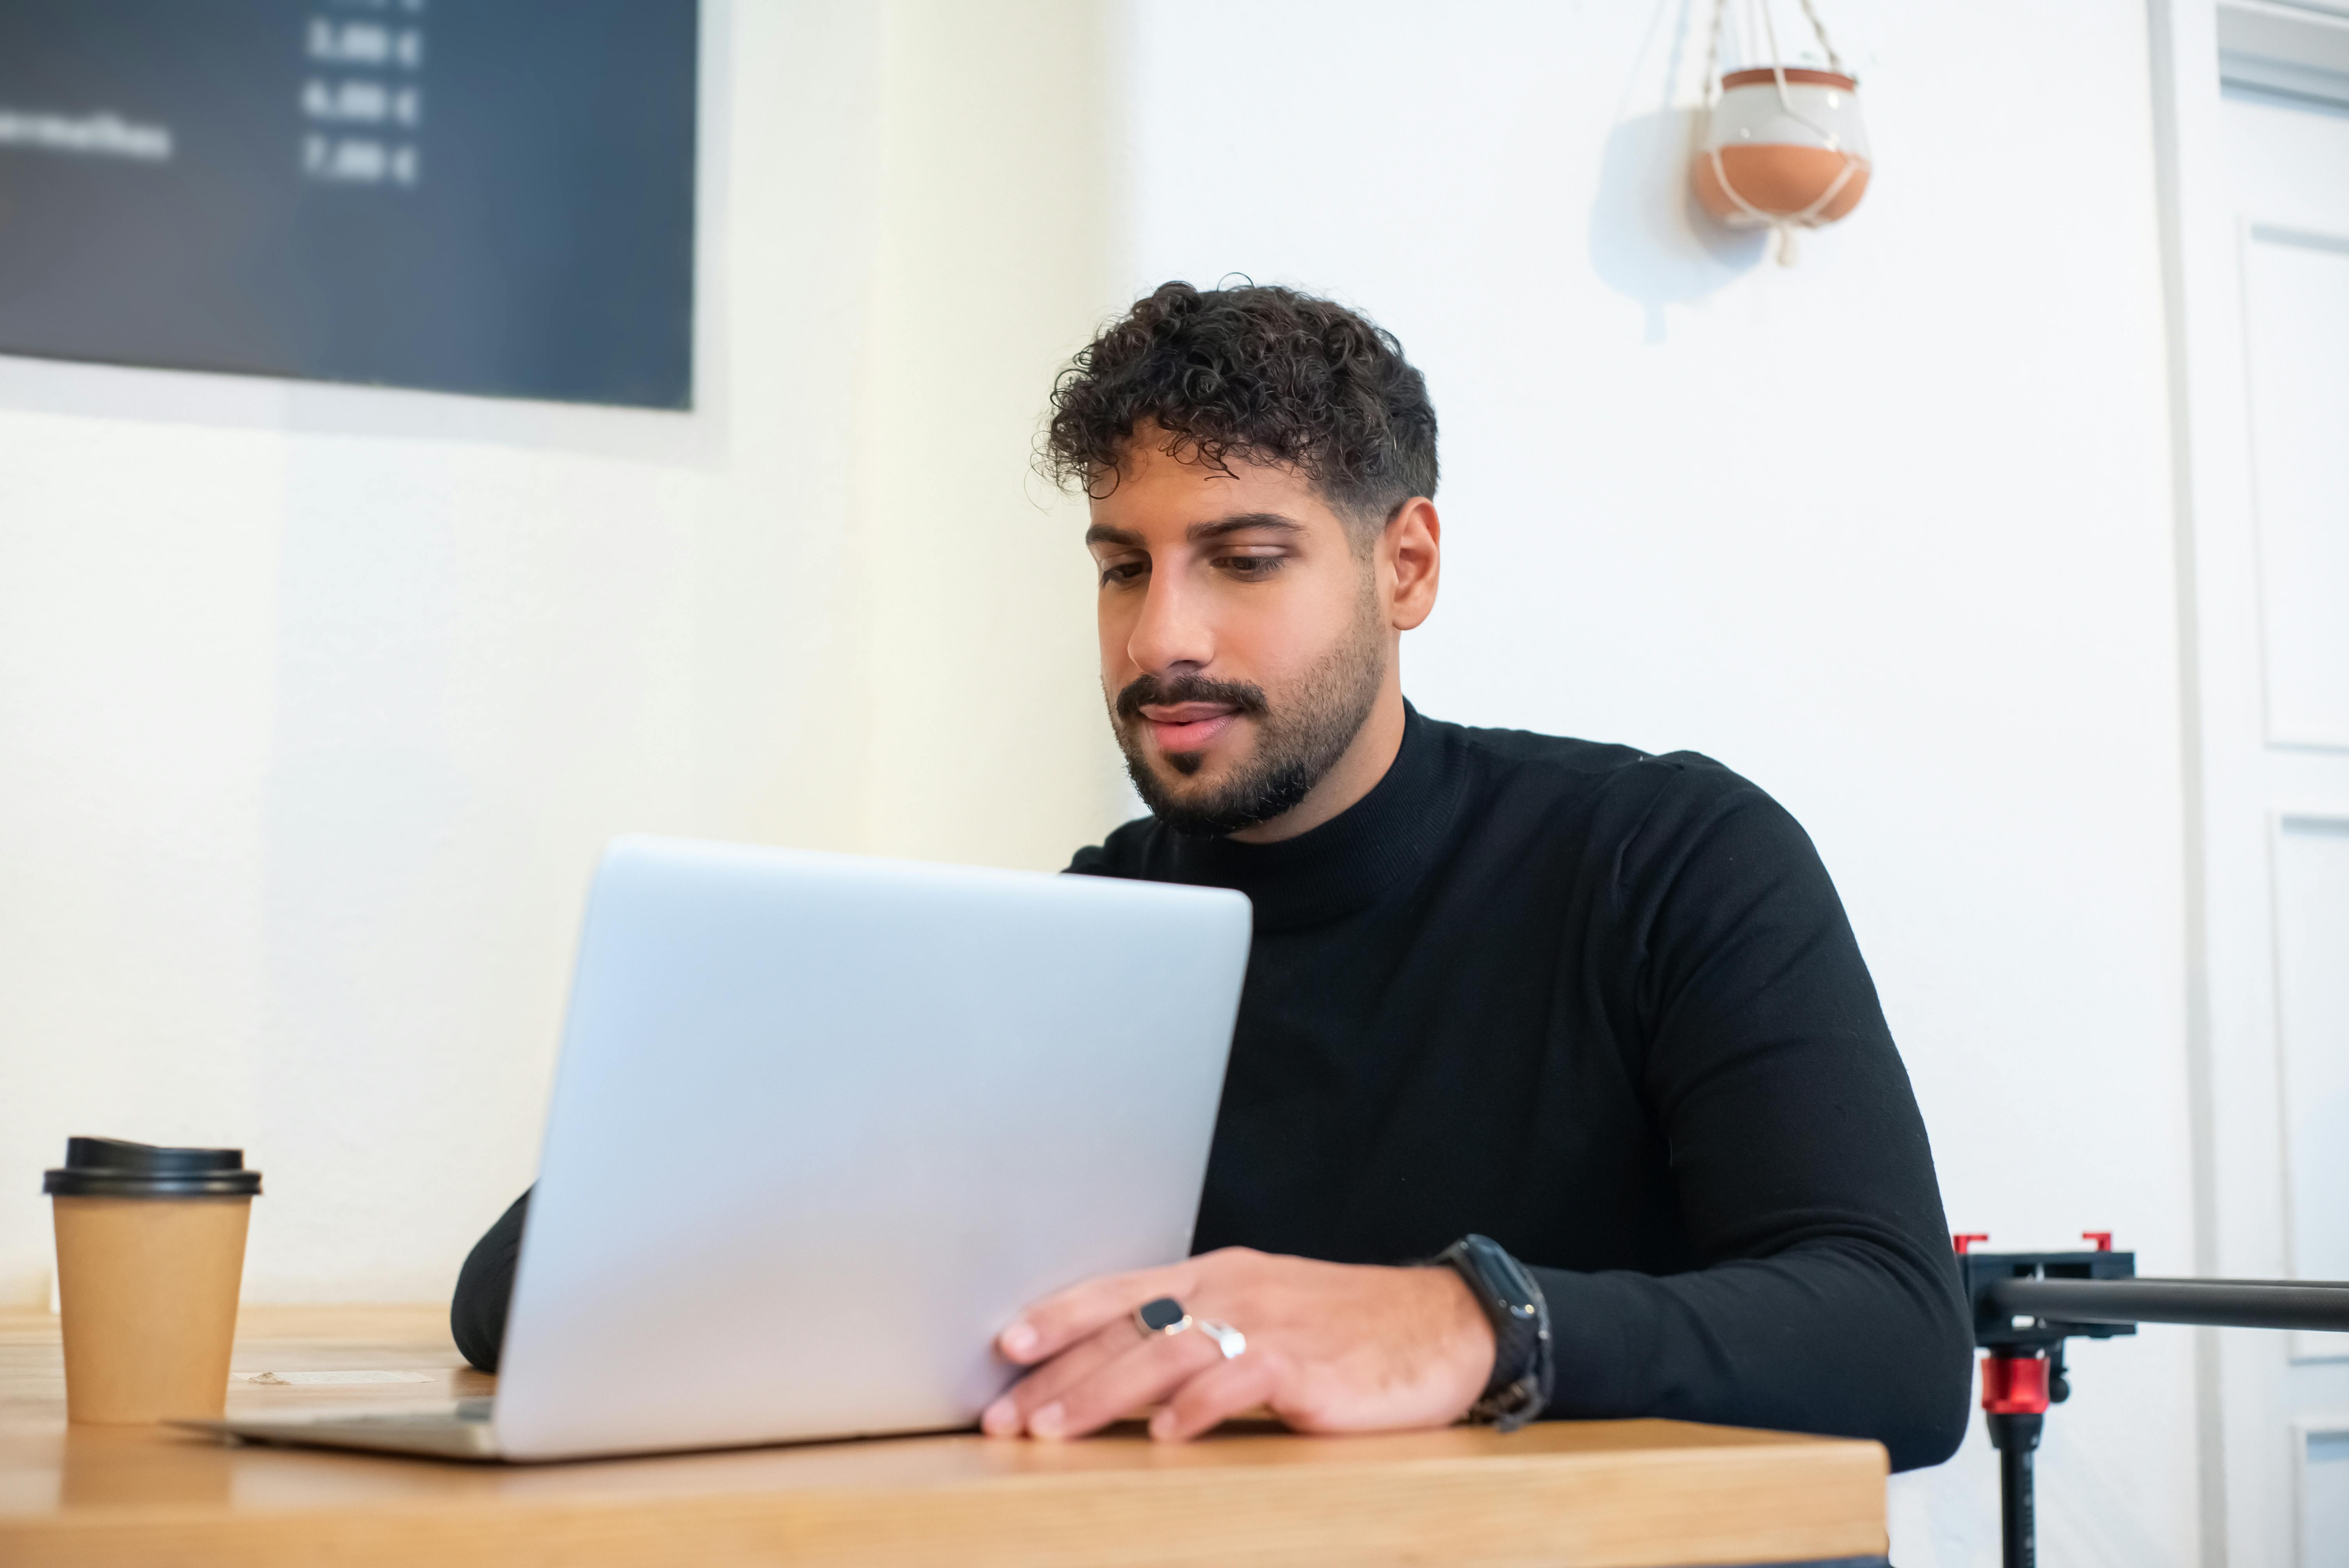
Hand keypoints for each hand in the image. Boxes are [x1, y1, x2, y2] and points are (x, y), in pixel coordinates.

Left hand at [980, 1246, 1495, 1441]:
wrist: (1446, 1324)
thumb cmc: (1349, 1329)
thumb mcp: (1264, 1313)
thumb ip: (1201, 1331)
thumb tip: (1127, 1369)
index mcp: (1219, 1276)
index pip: (1121, 1290)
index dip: (1060, 1316)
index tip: (1005, 1346)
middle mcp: (1234, 1292)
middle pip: (1130, 1328)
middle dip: (1060, 1372)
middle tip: (1005, 1414)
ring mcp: (1270, 1325)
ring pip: (1167, 1352)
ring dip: (1102, 1393)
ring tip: (1053, 1429)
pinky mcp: (1308, 1366)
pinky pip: (1241, 1380)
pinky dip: (1199, 1405)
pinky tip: (1164, 1432)